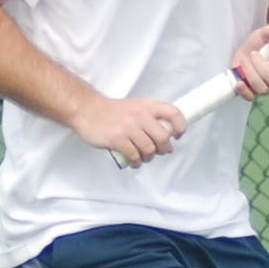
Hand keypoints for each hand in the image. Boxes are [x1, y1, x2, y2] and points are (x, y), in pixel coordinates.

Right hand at [69, 94, 187, 168]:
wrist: (87, 110)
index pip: (173, 113)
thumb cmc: (113, 111)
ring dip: (148, 157)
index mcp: (147, 105)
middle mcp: (140, 115)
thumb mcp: (135, 107)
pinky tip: (134, 161)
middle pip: (163, 137)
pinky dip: (136, 162)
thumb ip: (150, 119)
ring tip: (143, 157)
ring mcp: (128, 127)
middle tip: (159, 152)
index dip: (180, 126)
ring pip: (149, 149)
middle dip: (164, 149)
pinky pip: (134, 156)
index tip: (177, 136)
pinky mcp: (117, 139)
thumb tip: (168, 140)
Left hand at [231, 24, 268, 101]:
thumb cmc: (260, 43)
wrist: (246, 51)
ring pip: (261, 88)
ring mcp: (265, 87)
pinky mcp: (252, 91)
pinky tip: (239, 82)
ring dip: (251, 73)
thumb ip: (267, 32)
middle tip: (253, 53)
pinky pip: (250, 97)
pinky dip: (244, 91)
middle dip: (261, 66)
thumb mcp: (262, 34)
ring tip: (245, 60)